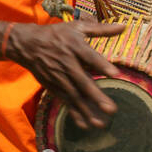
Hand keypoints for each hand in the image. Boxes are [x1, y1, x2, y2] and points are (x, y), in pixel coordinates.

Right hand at [7, 19, 123, 129]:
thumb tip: (124, 26)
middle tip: (111, 109)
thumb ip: (101, 29)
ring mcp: (59, 78)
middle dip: (96, 97)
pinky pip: (65, 101)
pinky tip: (85, 125)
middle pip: (83, 82)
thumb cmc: (56, 34)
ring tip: (101, 123)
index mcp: (74, 46)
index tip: (115, 74)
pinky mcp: (53, 87)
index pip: (90, 57)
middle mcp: (67, 63)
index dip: (101, 65)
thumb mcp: (78, 27)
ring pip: (74, 96)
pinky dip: (74, 113)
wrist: (27, 45)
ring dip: (87, 111)